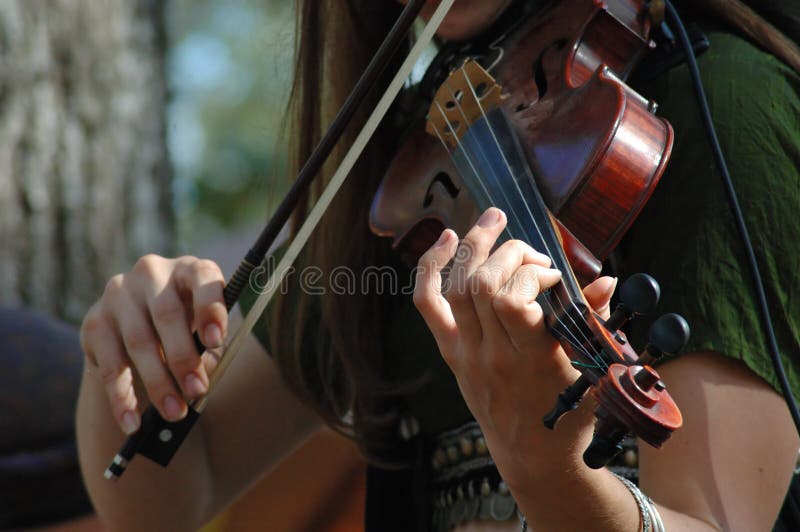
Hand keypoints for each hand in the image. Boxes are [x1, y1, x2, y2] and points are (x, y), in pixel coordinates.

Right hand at [80, 255, 226, 434]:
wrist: (144, 331)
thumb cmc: (189, 330)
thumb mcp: (204, 330)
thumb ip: (208, 348)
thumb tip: (198, 381)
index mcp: (189, 269)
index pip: (203, 278)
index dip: (210, 308)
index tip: (215, 342)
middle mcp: (152, 272)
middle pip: (168, 315)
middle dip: (183, 359)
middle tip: (197, 391)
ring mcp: (118, 293)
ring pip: (139, 342)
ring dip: (158, 382)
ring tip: (174, 412)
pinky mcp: (94, 321)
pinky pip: (110, 364)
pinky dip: (122, 397)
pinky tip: (133, 421)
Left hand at [413, 207, 615, 484]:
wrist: (533, 454)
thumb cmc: (569, 410)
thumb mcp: (589, 367)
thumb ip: (592, 319)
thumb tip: (605, 279)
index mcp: (531, 358)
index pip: (512, 299)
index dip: (532, 274)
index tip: (554, 277)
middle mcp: (492, 354)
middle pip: (482, 283)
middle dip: (510, 253)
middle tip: (535, 257)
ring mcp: (466, 352)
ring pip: (455, 285)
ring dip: (474, 244)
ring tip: (494, 220)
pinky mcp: (450, 351)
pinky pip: (427, 303)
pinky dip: (431, 267)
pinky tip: (446, 238)